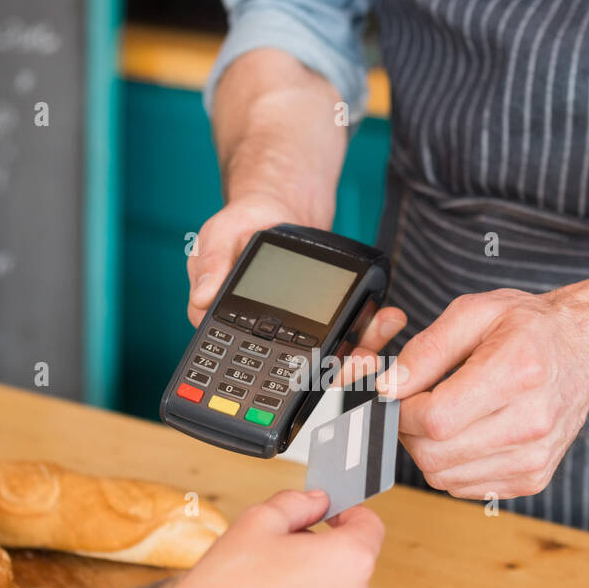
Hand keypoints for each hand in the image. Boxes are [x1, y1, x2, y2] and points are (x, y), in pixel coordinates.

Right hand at [133, 490, 383, 587]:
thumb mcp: (259, 520)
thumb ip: (297, 502)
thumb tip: (314, 502)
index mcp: (350, 560)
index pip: (369, 524)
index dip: (345, 512)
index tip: (325, 513)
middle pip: (350, 562)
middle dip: (321, 549)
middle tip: (278, 548)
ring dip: (309, 584)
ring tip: (264, 583)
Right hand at [186, 191, 406, 355]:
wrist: (274, 207)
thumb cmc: (241, 224)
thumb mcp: (218, 236)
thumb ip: (210, 265)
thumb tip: (202, 298)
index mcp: (232, 326)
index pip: (251, 363)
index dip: (280, 380)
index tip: (310, 376)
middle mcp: (266, 338)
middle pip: (299, 371)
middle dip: (333, 371)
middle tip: (359, 362)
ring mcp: (298, 331)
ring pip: (328, 358)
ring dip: (358, 354)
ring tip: (380, 335)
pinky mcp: (324, 318)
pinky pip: (346, 331)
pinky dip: (368, 329)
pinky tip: (386, 318)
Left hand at [374, 288, 588, 499]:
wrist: (585, 350)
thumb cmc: (532, 328)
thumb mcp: (475, 312)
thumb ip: (427, 350)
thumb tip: (388, 387)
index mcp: (518, 372)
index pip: (435, 418)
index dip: (402, 410)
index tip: (401, 393)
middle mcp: (532, 421)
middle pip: (434, 455)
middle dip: (408, 431)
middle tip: (416, 404)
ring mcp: (535, 457)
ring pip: (443, 477)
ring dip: (427, 450)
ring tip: (442, 416)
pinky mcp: (533, 478)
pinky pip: (463, 487)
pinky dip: (450, 465)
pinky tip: (465, 434)